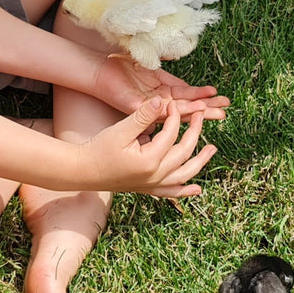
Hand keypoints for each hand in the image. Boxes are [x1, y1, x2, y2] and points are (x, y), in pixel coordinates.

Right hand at [82, 98, 217, 197]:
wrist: (81, 171)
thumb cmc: (98, 149)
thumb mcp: (120, 130)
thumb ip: (142, 116)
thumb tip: (162, 101)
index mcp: (150, 160)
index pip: (171, 134)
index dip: (174, 115)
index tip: (172, 102)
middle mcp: (155, 175)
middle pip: (184, 151)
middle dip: (194, 131)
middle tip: (201, 114)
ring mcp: (152, 184)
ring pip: (184, 174)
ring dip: (200, 161)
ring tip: (212, 149)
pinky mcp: (146, 189)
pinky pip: (171, 192)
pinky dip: (185, 190)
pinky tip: (196, 189)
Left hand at [90, 54, 229, 119]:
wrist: (99, 70)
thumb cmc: (120, 67)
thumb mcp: (149, 65)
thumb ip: (164, 66)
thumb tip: (181, 62)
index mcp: (163, 91)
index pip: (188, 95)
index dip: (204, 96)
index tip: (220, 96)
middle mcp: (159, 101)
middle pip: (188, 106)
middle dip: (207, 108)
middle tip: (226, 111)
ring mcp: (150, 106)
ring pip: (178, 111)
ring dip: (196, 110)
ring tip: (214, 111)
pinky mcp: (139, 108)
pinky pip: (160, 110)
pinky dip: (176, 110)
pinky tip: (190, 108)